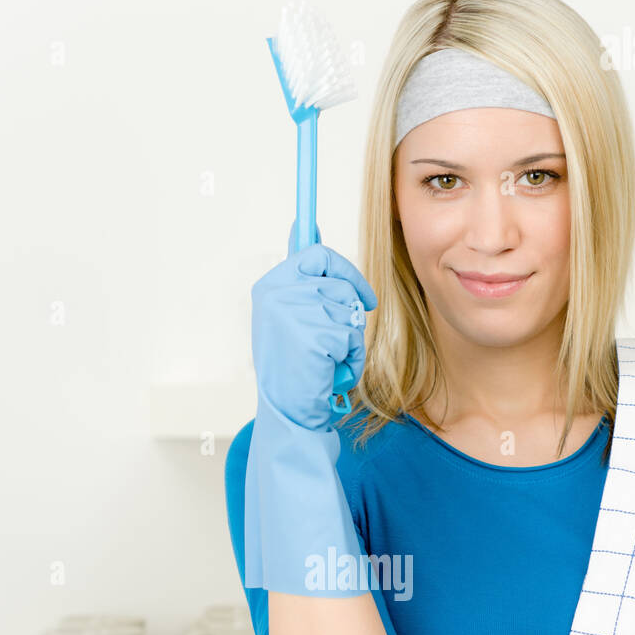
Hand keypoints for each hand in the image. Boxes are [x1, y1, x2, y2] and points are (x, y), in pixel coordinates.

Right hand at [251, 243, 376, 430]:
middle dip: (349, 316)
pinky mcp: (316, 334)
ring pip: (351, 311)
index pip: (317, 255)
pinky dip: (350, 357)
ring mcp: (297, 312)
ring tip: (326, 361)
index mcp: (270, 285)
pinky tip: (330, 372)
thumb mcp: (286, 315)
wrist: (286, 411)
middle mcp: (279, 293)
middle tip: (335, 345)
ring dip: (349, 340)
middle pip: (341, 285)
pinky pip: (353, 336)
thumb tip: (305, 223)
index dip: (345, 272)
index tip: (363, 295)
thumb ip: (298, 275)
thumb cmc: (290, 367)